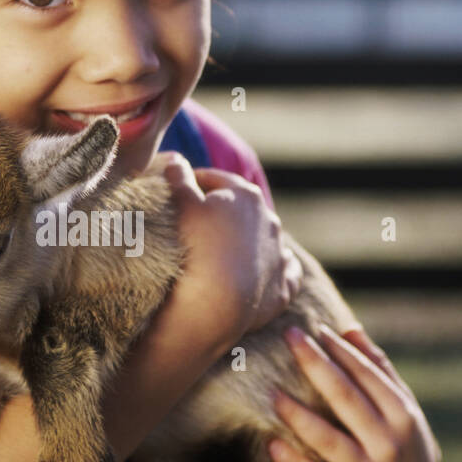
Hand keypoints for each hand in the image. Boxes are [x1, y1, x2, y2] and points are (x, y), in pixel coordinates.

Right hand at [148, 153, 302, 354]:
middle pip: (244, 209)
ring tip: (227, 250)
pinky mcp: (282, 286)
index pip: (218, 180)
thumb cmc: (195, 247)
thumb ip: (178, 177)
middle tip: (200, 221)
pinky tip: (269, 269)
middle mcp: (270, 220)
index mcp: (246, 196)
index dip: (197, 180)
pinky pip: (286, 273)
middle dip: (225, 211)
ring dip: (250, 239)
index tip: (182, 187)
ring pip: (267, 239)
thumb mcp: (180, 204)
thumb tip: (175, 159)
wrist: (215, 302)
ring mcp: (278, 254)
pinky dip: (277, 268)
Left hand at [266, 324, 441, 461]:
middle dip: (316, 364)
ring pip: (329, 440)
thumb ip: (379, 372)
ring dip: (298, 415)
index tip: (311, 329)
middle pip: (346, 398)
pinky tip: (273, 444)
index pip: (367, 375)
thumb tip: (350, 330)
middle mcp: (390, 445)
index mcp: (404, 416)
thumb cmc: (402, 447)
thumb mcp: (403, 411)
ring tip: (272, 394)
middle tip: (289, 337)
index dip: (338, 351)